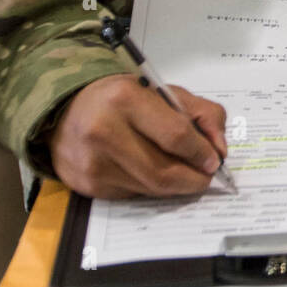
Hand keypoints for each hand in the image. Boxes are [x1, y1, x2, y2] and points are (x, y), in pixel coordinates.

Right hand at [49, 74, 227, 197]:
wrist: (66, 110)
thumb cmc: (123, 99)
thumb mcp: (165, 92)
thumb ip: (202, 114)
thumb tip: (220, 150)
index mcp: (126, 99)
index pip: (176, 136)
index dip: (201, 153)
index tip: (215, 161)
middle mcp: (104, 131)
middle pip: (163, 171)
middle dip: (194, 179)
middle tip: (206, 176)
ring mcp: (93, 162)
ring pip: (151, 188)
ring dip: (176, 187)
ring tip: (185, 174)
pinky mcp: (87, 185)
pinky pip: (133, 194)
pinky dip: (151, 188)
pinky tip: (151, 172)